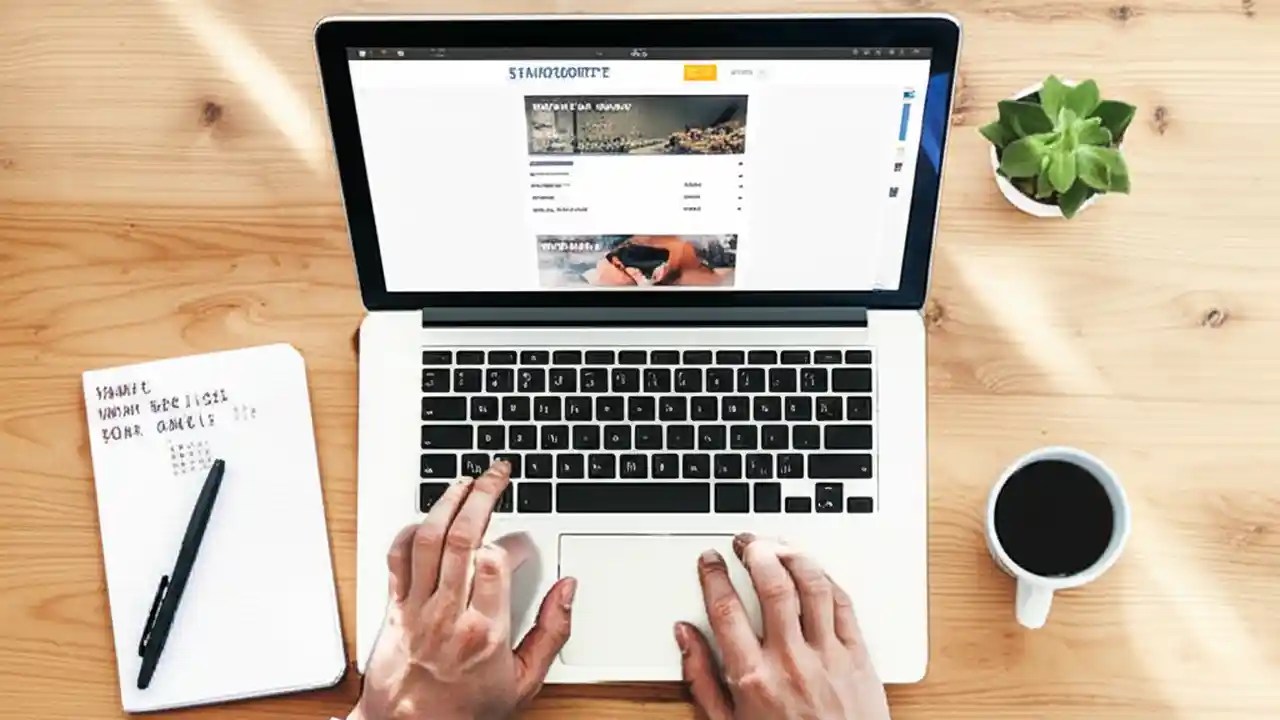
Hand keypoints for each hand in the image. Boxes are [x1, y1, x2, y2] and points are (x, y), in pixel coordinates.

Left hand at [350, 462, 576, 719]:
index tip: (526, 544)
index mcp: (486, 631)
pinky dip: (409, 531)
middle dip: (482, 495)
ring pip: (428, 538)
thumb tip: (567, 589)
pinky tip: (427, 519)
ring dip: (447, 502)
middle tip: (497, 474)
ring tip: (465, 482)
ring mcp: (418, 607)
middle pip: (462, 536)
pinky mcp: (395, 607)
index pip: (499, 562)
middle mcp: (449, 613)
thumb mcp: (525, 682)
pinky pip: (396, 557)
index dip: (517, 541)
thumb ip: (553, 632)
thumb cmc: (466, 711)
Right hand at [675, 534, 890, 719]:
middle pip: (772, 585)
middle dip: (755, 551)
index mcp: (753, 678)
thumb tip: (684, 635)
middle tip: (745, 542)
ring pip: (811, 584)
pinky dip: (825, 578)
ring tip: (777, 545)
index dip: (713, 575)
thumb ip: (701, 677)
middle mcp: (790, 661)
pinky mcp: (858, 656)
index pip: (726, 608)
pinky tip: (811, 570)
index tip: (710, 560)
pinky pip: (842, 602)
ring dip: (792, 554)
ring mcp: (828, 656)